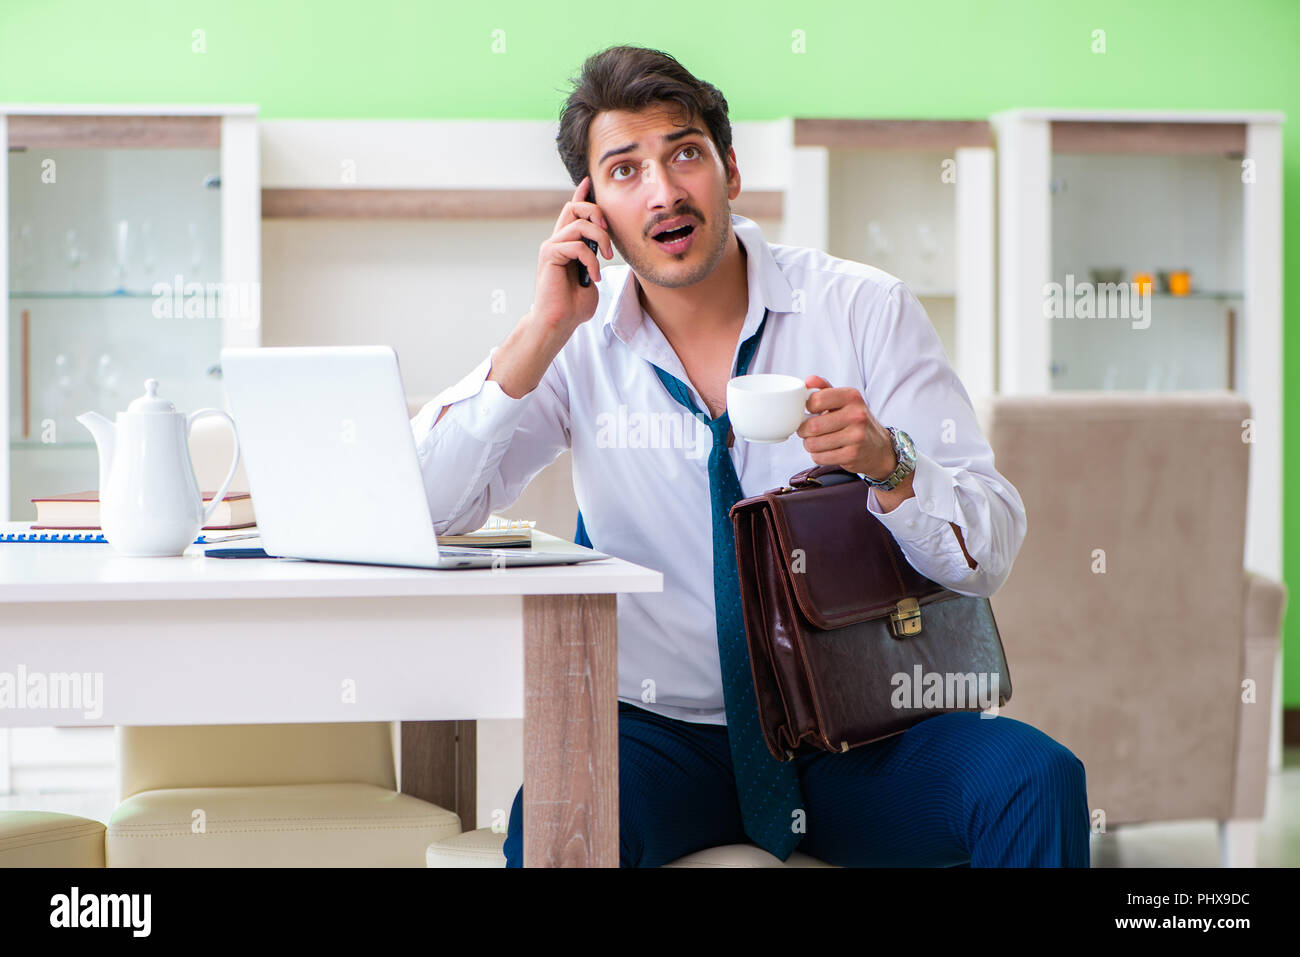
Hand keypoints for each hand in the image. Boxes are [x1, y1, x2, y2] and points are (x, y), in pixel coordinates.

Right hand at [531, 175, 613, 328]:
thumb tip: (603, 247)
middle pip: (575, 207)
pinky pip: (576, 245)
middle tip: (608, 233)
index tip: (588, 182)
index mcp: (566, 244)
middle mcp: (557, 241)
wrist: (559, 322)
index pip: (571, 211)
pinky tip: (593, 276)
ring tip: (605, 259)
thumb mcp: (591, 275)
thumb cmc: (574, 304)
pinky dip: (590, 260)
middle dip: (597, 212)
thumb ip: (595, 257)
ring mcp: (551, 247)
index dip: (580, 195)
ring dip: (600, 239)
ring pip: (579, 224)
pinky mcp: (549, 255)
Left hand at [796, 375, 895, 478]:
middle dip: (804, 430)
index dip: (807, 408)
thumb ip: (825, 389)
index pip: (816, 400)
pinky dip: (818, 455)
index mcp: (852, 397)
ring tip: (818, 441)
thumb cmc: (855, 421)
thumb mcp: (844, 400)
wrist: (878, 448)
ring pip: (813, 444)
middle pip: (812, 426)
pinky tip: (827, 450)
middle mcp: (856, 415)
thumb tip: (808, 381)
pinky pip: (819, 457)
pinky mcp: (852, 455)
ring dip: (810, 444)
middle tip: (808, 430)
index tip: (810, 412)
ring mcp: (856, 436)